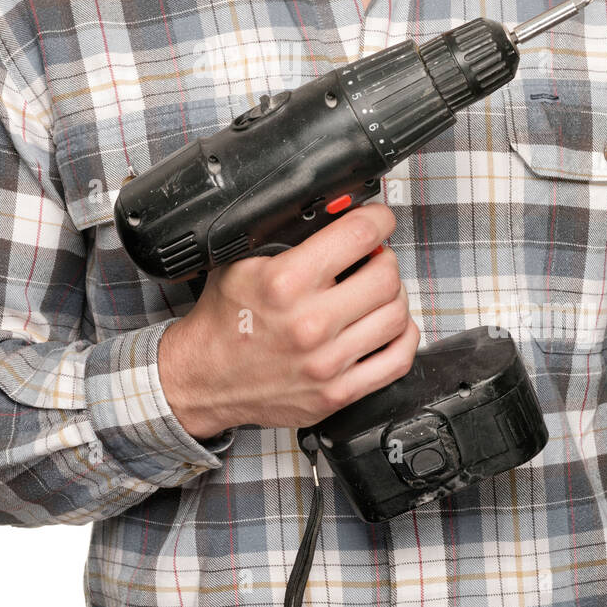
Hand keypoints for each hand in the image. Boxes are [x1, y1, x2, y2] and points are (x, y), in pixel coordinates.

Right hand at [158, 202, 419, 437]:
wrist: (203, 379)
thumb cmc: (223, 321)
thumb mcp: (241, 262)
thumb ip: (284, 237)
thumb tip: (330, 213)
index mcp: (286, 282)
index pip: (359, 235)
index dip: (377, 219)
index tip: (378, 219)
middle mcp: (310, 323)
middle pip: (386, 274)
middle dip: (384, 257)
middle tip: (373, 257)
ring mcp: (327, 363)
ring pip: (397, 315)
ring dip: (394, 295)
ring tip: (377, 291)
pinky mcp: (336, 393)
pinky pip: (396, 360)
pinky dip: (403, 336)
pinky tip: (389, 325)